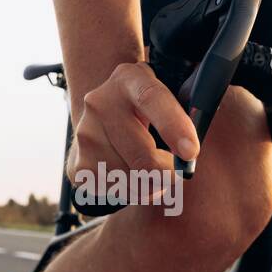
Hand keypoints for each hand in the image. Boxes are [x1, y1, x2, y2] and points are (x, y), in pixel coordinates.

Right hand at [67, 62, 198, 182]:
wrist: (102, 115)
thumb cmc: (147, 109)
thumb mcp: (164, 97)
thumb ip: (184, 116)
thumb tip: (190, 155)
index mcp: (129, 79)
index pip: (151, 99)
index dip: (174, 126)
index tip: (191, 152)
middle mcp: (100, 104)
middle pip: (143, 156)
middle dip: (169, 173)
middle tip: (177, 171)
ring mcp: (86, 136)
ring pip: (134, 181)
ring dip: (153, 184)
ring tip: (150, 168)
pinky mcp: (79, 166)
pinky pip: (119, 193)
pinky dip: (135, 191)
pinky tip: (132, 174)